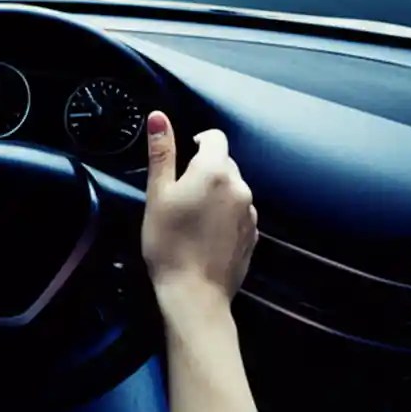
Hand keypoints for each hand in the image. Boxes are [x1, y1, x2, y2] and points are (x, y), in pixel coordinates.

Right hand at [141, 111, 257, 316]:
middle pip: (224, 163)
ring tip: (191, 216)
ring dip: (215, 193)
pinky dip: (224, 215)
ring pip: (232, 189)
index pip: (215, 137)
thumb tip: (158, 117)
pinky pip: (239, 213)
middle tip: (179, 191)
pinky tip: (204, 234)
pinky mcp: (252, 235)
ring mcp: (250, 212)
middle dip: (204, 169)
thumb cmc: (169, 244)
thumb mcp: (157, 194)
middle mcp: (239, 187)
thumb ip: (162, 152)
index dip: (199, 139)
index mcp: (214, 171)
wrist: (194, 294)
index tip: (185, 152)